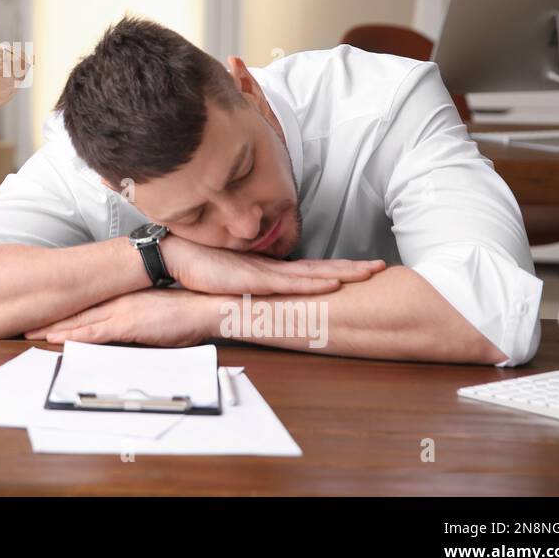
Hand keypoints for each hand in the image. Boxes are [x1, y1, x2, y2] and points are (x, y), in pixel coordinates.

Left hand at [25, 289, 209, 347]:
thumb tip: (124, 327)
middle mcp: (116, 300)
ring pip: (79, 321)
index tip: (43, 313)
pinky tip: (56, 339)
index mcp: (122, 296)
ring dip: (54, 328)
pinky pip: (94, 332)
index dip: (63, 309)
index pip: (86, 304)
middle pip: (75, 311)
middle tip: (25, 321)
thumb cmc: (186, 311)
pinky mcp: (127, 324)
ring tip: (31, 332)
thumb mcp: (154, 313)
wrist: (205, 307)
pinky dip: (73, 336)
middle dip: (50, 318)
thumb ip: (135, 318)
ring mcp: (120, 311)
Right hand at [161, 233, 384, 294]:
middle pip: (321, 268)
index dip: (339, 269)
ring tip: (368, 273)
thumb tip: (270, 300)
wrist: (177, 257)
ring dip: (342, 273)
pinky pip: (290, 283)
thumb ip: (255, 289)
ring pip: (313, 273)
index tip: (363, 269)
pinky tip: (332, 284)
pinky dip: (313, 284)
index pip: (313, 269)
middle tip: (380, 267)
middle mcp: (274, 268)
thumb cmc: (202, 270)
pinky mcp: (254, 278)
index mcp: (272, 269)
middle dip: (352, 268)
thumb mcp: (236, 282)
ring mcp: (266, 272)